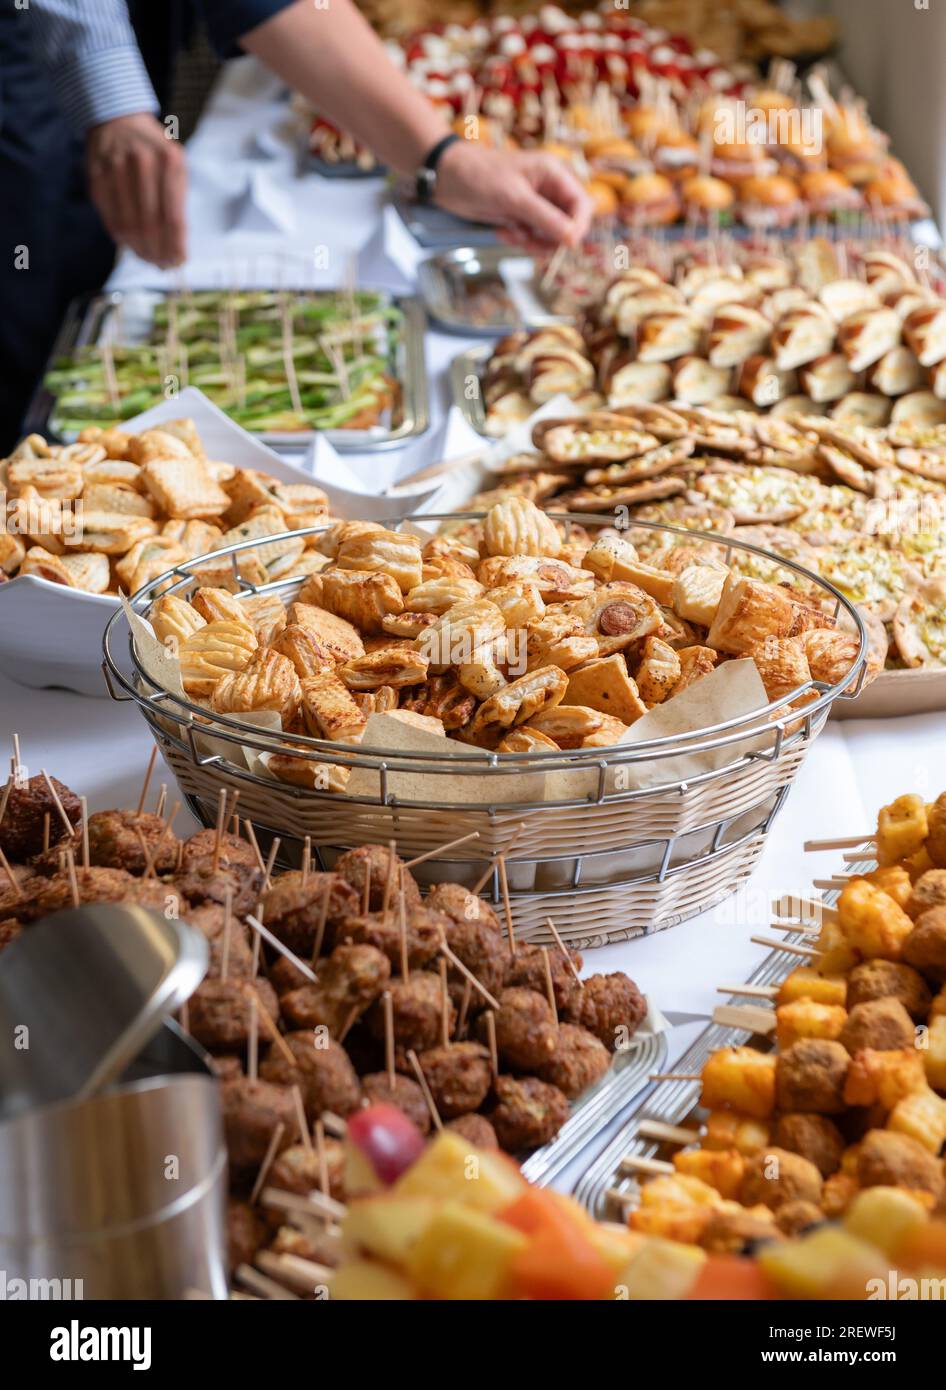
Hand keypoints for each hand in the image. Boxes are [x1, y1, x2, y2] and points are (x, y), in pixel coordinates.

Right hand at [86, 113, 186, 267]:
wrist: (118, 118)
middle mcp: (142, 162)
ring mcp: (116, 168)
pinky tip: (131, 245)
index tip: (178, 262)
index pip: (173, 217)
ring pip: (128, 224)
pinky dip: (121, 237)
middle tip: (163, 265)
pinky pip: (109, 217)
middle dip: (158, 252)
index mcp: (169, 160)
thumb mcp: (176, 165)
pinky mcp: (97, 175)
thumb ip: (178, 201)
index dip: (175, 246)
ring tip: (149, 259)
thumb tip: (176, 248)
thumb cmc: (154, 150)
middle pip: (150, 224)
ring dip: (140, 249)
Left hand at [434, 141, 592, 246]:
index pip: (582, 205)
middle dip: (551, 238)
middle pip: (569, 223)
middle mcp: (549, 188)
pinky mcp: (522, 216)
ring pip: (551, 234)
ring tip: (512, 233)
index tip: (565, 245)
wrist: (447, 177)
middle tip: (529, 241)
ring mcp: (535, 203)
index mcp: (554, 173)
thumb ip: (546, 219)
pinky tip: (502, 230)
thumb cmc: (480, 177)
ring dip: (533, 241)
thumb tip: (574, 239)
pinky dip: (520, 239)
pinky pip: (533, 236)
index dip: (578, 227)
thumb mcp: (515, 199)